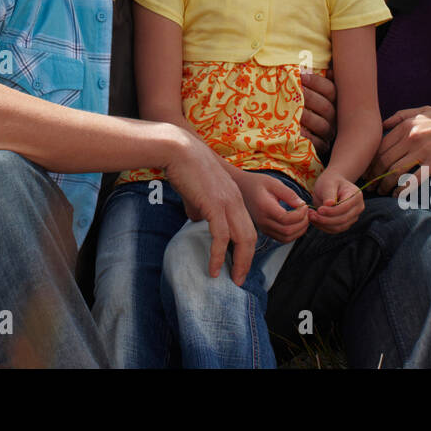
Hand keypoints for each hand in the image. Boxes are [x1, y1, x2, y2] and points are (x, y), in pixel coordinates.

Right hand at [162, 131, 257, 286]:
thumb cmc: (185, 167)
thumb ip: (200, 206)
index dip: (245, 247)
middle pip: (251, 237)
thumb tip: (196, 219)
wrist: (179, 150)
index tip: (240, 263)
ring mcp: (227, 203)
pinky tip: (214, 269)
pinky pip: (221, 237)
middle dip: (247, 261)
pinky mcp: (214, 206)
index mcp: (233, 197)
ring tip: (233, 280)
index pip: (247, 226)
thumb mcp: (197, 190)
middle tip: (240, 279)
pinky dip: (219, 256)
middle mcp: (235, 201)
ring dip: (239, 263)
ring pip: (242, 239)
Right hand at [236, 170, 308, 243]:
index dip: (300, 214)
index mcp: (264, 207)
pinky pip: (282, 238)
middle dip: (302, 223)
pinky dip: (293, 234)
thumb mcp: (273, 183)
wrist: (241, 188)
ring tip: (304, 218)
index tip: (304, 205)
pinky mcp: (265, 230)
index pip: (286, 219)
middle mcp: (262, 221)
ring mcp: (263, 227)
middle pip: (287, 231)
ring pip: (286, 238)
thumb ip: (288, 194)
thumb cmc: (257, 183)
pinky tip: (296, 223)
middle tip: (307, 212)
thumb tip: (302, 205)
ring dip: (299, 230)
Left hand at [299, 71, 336, 155]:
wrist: (308, 138)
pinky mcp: (322, 148)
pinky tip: (296, 131)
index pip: (330, 90)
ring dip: (308, 117)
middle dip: (310, 97)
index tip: (300, 75)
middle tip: (296, 91)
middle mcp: (335, 118)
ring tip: (295, 111)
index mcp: (334, 102)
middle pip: (326, 107)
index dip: (316, 81)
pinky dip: (307, 137)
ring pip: (322, 125)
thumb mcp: (314, 94)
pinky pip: (316, 144)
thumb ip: (316, 82)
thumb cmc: (309, 110)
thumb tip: (325, 68)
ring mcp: (329, 134)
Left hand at [308, 167, 363, 233]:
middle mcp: (358, 208)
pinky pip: (334, 230)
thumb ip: (329, 194)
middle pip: (343, 219)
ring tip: (311, 216)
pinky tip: (314, 220)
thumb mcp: (328, 183)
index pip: (345, 207)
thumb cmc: (330, 182)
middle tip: (311, 215)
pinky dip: (323, 227)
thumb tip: (329, 204)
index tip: (319, 209)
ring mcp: (353, 217)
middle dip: (326, 219)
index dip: (332, 211)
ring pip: (339, 227)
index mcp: (356, 195)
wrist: (331, 186)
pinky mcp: (345, 223)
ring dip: (323, 224)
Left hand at [373, 108, 430, 193]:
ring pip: (396, 172)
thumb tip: (381, 125)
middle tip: (370, 186)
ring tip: (381, 192)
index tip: (367, 171)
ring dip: (385, 185)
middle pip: (384, 160)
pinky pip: (414, 180)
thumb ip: (401, 116)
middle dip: (374, 176)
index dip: (371, 161)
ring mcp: (424, 150)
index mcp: (406, 125)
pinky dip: (402, 190)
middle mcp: (412, 137)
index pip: (380, 146)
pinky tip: (397, 196)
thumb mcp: (423, 111)